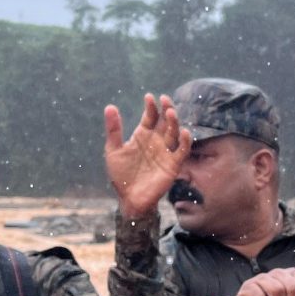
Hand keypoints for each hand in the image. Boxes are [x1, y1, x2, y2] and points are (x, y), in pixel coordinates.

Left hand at [104, 94, 192, 219]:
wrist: (129, 198)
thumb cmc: (121, 175)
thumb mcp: (113, 150)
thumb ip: (113, 130)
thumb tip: (110, 106)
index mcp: (142, 135)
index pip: (150, 116)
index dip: (151, 106)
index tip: (148, 97)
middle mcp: (156, 141)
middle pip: (165, 121)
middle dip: (166, 109)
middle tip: (164, 99)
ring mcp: (165, 152)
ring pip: (174, 133)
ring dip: (174, 122)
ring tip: (170, 112)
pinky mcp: (173, 165)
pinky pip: (182, 151)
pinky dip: (185, 142)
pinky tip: (184, 132)